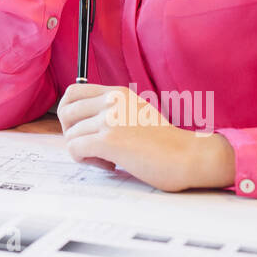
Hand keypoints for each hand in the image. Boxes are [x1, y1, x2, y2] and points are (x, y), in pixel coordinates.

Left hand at [57, 83, 233, 191]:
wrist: (191, 156)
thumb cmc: (165, 142)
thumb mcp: (135, 113)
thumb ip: (111, 111)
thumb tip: (80, 123)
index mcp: (117, 92)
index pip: (72, 91)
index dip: (69, 113)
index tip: (81, 129)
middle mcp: (111, 101)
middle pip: (66, 112)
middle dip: (72, 133)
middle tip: (91, 147)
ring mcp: (109, 119)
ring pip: (70, 135)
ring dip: (84, 151)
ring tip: (107, 159)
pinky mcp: (109, 140)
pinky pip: (75, 149)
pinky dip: (85, 160)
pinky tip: (109, 165)